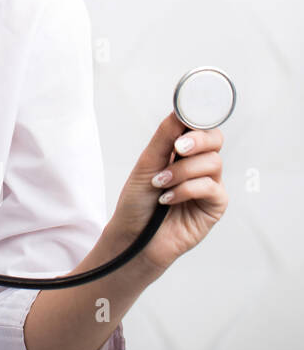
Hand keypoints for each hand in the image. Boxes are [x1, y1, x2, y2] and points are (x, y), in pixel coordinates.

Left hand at [107, 112, 227, 277]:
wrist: (133, 237)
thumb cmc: (137, 202)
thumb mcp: (146, 165)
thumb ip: (164, 139)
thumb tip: (179, 112)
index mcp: (182, 152)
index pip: (199, 127)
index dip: (197, 119)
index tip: (185, 119)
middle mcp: (198, 166)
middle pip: (215, 139)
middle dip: (197, 140)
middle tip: (178, 149)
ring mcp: (209, 185)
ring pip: (212, 163)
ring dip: (182, 171)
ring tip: (160, 184)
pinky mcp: (215, 206)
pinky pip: (211, 187)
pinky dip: (186, 190)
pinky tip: (167, 199)